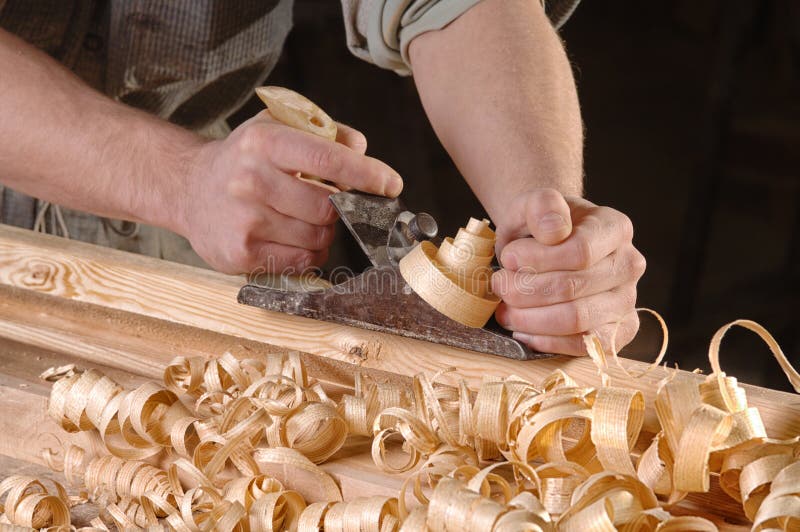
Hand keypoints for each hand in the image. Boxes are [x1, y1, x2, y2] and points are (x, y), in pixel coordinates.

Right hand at [178, 112, 402, 273]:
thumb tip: (361, 148)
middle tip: (330, 202)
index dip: (367, 175)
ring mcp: (244, 220)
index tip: (391, 184)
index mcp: (264, 142)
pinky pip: (302, 261)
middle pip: (327, 207)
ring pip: (318, 238)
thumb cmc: (244, 158)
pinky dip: (311, 253)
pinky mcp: (241, 253)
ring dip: (325, 232)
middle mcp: (250, 180)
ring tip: (303, 218)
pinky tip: (293, 237)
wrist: (188, 188)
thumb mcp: (277, 127)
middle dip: (340, 209)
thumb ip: (325, 133)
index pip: (328, 160)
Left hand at [491, 188, 645, 355]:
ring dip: (529, 318)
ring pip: (575, 320)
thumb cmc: (539, 227)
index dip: (536, 260)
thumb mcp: (532, 203)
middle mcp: (628, 265)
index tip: (508, 257)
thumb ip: (542, 204)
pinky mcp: (616, 332)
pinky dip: (544, 341)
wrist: (544, 247)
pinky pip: (582, 345)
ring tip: (505, 309)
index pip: (579, 252)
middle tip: (498, 285)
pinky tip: (522, 329)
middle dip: (524, 290)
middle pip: (572, 288)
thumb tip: (555, 232)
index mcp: (614, 228)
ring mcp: (626, 301)